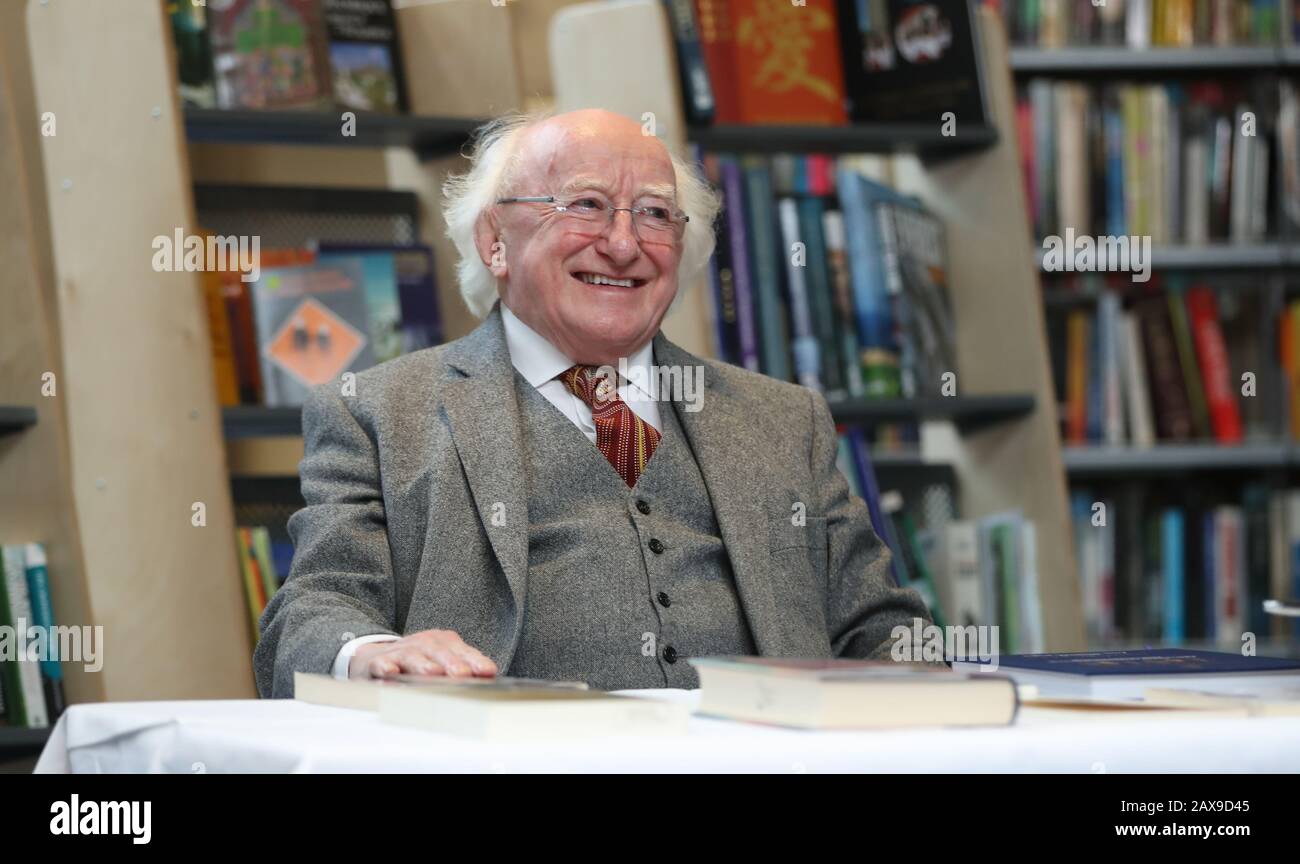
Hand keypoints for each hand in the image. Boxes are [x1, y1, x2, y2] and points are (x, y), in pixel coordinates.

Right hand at [349, 629, 497, 679]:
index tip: (487, 672)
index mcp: (443, 643)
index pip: (462, 651)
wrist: (376, 656)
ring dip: (423, 664)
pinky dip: (385, 668)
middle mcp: (423, 644)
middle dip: (451, 662)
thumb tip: (489, 679)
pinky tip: (391, 673)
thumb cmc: (417, 661)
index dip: (475, 660)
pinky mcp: (378, 662)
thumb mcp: (443, 660)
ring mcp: (401, 652)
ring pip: (412, 655)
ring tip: (432, 674)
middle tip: (462, 674)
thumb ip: (466, 667)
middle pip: (439, 650)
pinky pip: (382, 664)